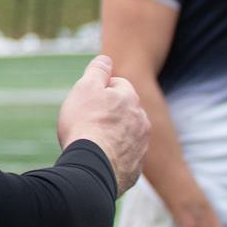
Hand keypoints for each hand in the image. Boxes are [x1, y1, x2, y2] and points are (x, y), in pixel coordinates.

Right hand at [56, 54, 149, 196]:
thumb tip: (106, 59)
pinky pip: (125, 155)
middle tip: (87, 119)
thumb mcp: (85, 88)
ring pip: (127, 133)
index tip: (86, 99)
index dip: (100, 89)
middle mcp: (142, 121)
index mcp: (130, 99)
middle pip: (125, 109)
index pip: (118, 84)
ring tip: (92, 140)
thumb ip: (97, 71)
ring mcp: (141, 146)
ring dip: (114, 133)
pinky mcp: (135, 168)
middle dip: (110, 111)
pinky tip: (98, 157)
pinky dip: (114, 154)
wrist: (92, 166)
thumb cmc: (85, 123)